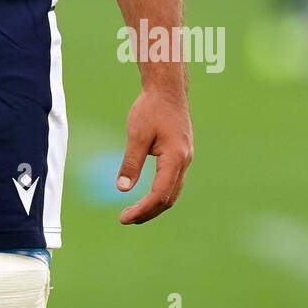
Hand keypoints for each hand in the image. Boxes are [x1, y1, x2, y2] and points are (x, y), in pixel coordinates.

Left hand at [116, 86, 192, 224]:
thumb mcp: (137, 135)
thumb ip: (131, 162)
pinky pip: (172, 181)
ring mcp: (185, 159)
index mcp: (175, 158)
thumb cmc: (151, 108)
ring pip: (172, 191)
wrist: (168, 89)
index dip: (142, 209)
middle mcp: (184, 162)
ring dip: (154, 204)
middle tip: (125, 218)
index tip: (124, 218)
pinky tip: (146, 194)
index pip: (159, 194)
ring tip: (134, 212)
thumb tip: (122, 189)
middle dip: (148, 212)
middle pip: (168, 198)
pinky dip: (159, 193)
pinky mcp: (181, 155)